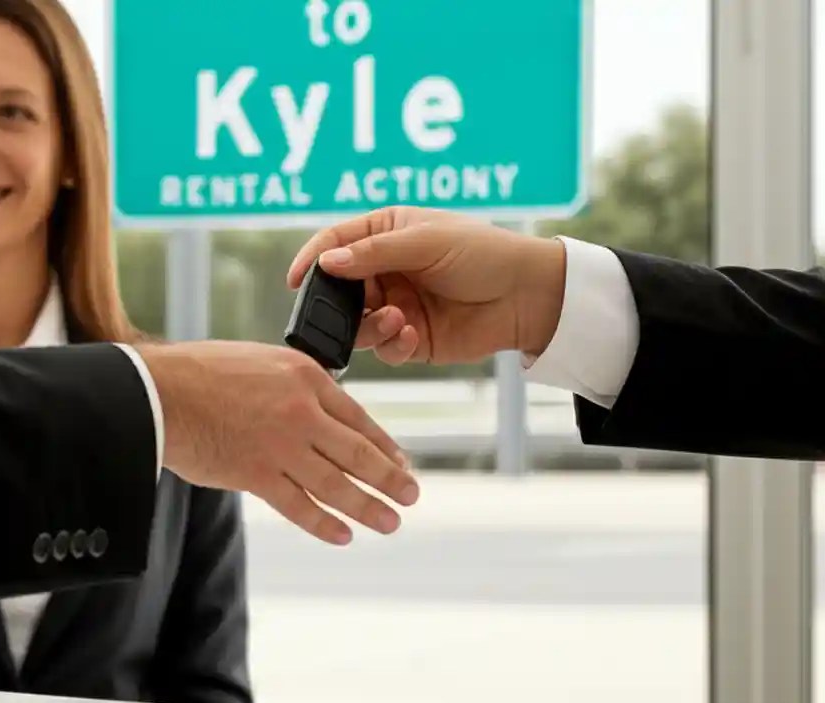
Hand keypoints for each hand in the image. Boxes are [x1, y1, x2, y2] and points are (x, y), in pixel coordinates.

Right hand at [137, 340, 418, 544]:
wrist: (160, 391)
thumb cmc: (200, 373)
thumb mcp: (260, 363)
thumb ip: (291, 387)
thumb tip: (309, 414)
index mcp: (305, 377)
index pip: (358, 417)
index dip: (384, 445)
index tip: (400, 462)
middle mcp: (302, 412)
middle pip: (359, 453)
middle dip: (390, 479)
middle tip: (411, 496)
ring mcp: (281, 446)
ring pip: (337, 484)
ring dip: (369, 507)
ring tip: (389, 522)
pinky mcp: (257, 474)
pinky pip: (300, 505)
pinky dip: (324, 523)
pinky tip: (342, 534)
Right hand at [287, 206, 567, 364]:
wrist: (528, 296)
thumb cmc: (483, 254)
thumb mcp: (425, 242)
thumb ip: (374, 254)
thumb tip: (327, 263)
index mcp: (385, 234)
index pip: (336, 243)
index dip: (313, 259)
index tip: (296, 280)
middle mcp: (385, 270)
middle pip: (339, 289)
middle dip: (337, 304)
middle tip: (341, 313)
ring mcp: (395, 305)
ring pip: (357, 323)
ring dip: (369, 326)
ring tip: (395, 320)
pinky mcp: (410, 337)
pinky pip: (383, 347)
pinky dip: (390, 344)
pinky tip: (409, 334)